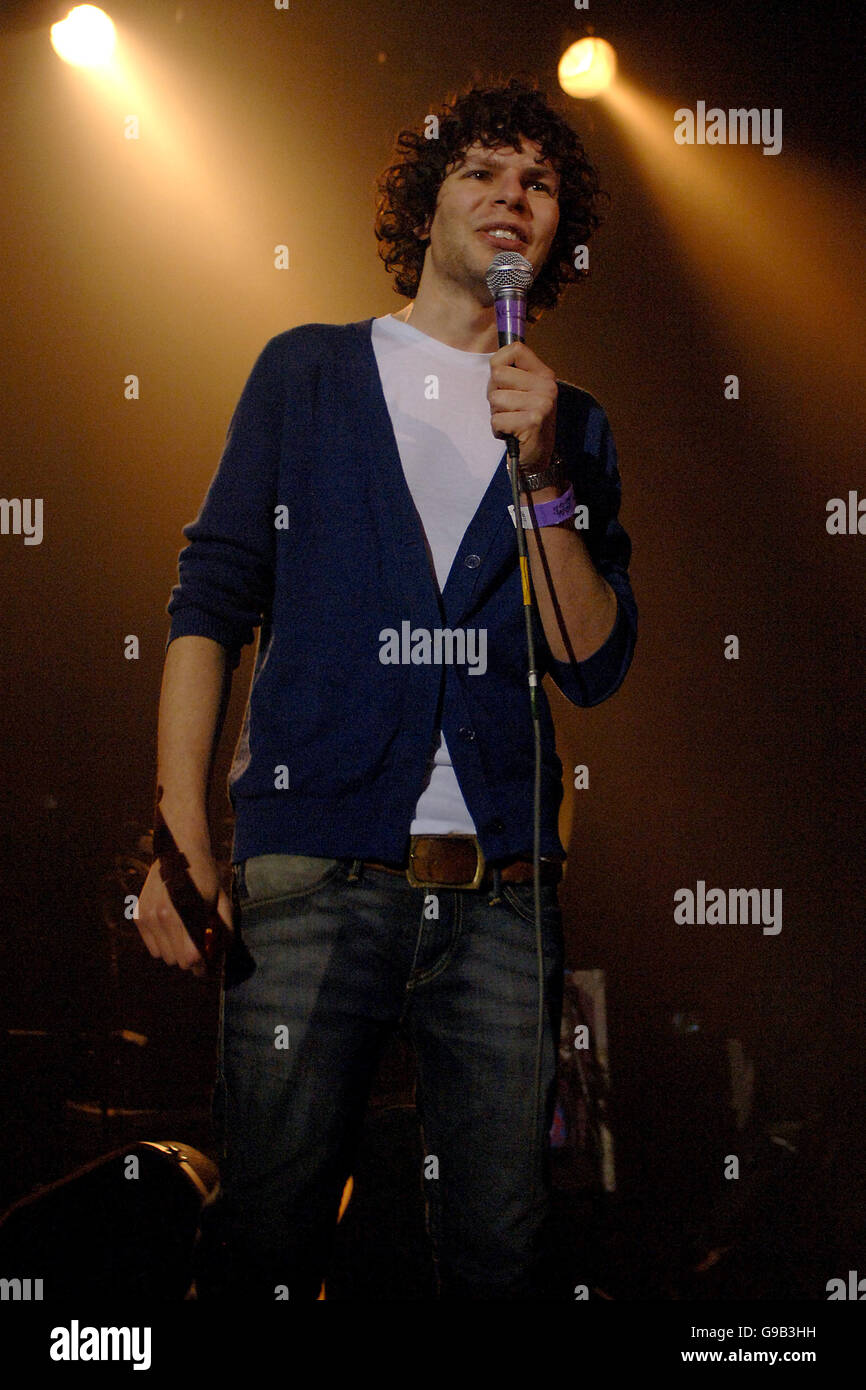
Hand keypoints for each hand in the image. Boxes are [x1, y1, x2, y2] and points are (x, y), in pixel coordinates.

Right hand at [137, 847, 232, 974]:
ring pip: (162, 956)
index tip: (207, 966)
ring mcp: (148, 916)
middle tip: (198, 948)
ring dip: (175, 951)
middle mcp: (164, 917)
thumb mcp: (221, 899)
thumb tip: (224, 953)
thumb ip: (224, 927)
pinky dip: (161, 943)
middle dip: (189, 958)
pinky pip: (151, 946)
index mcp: (187, 913)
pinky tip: (171, 929)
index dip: (201, 966)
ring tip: (184, 936)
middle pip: (176, 960)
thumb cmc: (205, 876)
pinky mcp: (138, 916)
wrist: (178, 851)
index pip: (190, 957)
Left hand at [487, 341, 557, 472]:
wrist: (538, 458)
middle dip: (494, 394)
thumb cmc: (524, 422)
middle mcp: (547, 386)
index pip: (515, 349)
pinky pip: (497, 419)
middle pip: (498, 374)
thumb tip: (493, 361)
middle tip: (508, 409)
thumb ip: (511, 374)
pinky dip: (498, 430)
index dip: (498, 363)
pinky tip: (511, 433)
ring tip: (511, 421)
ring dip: (496, 414)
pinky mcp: (533, 422)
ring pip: (495, 398)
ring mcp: (542, 404)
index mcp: (544, 374)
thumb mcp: (523, 393)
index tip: (502, 382)